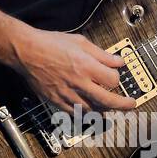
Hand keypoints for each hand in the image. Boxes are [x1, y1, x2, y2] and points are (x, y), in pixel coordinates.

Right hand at [11, 26, 137, 112]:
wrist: (26, 52)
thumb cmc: (50, 44)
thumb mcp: (80, 42)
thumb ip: (101, 54)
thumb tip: (118, 61)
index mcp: (86, 66)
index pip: (112, 80)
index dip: (117, 78)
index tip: (116, 76)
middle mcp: (79, 82)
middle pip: (107, 101)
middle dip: (123, 105)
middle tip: (130, 105)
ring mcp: (67, 94)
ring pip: (92, 111)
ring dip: (105, 111)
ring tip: (111, 110)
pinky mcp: (56, 101)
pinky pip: (75, 114)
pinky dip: (86, 115)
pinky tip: (91, 113)